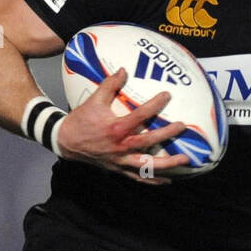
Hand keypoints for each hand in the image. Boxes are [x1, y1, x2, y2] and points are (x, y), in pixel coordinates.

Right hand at [54, 71, 189, 183]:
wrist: (65, 141)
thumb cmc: (81, 120)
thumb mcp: (94, 100)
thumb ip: (110, 84)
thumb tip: (124, 70)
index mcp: (115, 128)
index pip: (139, 116)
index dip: (155, 105)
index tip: (167, 96)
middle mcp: (120, 147)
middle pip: (148, 142)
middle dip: (166, 135)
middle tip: (182, 127)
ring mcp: (120, 160)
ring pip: (146, 166)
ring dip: (167, 164)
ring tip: (185, 160)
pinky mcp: (118, 169)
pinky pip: (138, 177)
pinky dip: (152, 180)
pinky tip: (167, 181)